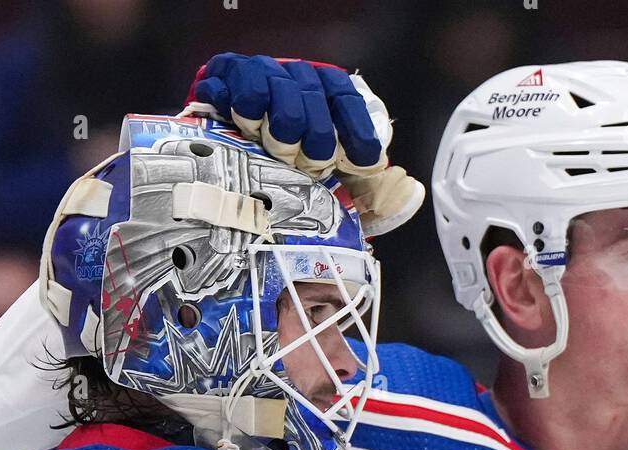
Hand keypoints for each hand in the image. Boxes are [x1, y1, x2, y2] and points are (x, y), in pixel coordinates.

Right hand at [186, 53, 424, 234]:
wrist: (218, 161)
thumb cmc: (280, 177)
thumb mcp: (329, 190)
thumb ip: (369, 196)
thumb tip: (409, 192)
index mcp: (323, 96)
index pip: (347, 98)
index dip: (358, 130)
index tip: (363, 163)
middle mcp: (296, 78)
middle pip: (315, 98)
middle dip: (317, 140)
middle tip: (311, 165)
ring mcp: (263, 74)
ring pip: (283, 94)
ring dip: (283, 131)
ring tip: (277, 151)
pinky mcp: (229, 77)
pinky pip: (244, 87)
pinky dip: (247, 109)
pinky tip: (246, 126)